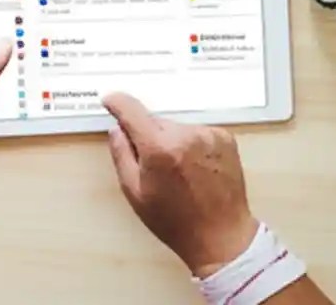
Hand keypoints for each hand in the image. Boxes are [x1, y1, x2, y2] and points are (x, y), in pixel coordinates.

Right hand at [102, 92, 258, 276]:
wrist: (220, 235)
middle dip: (150, 138)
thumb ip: (122, 155)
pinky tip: (196, 170)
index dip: (118, 103)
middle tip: (155, 168)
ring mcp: (208, 134)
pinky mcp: (224, 137)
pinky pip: (198, 133)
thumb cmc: (176, 221)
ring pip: (177, 128)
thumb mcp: (135, 193)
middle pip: (156, 122)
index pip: (132, 110)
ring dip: (173, 142)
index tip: (111, 101)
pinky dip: (193, 145)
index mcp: (159, 149)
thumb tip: (117, 129)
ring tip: (181, 174)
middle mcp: (185, 135)